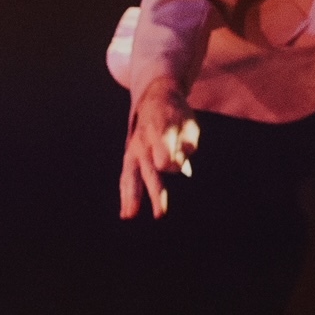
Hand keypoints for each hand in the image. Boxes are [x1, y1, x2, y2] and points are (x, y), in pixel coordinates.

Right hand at [119, 84, 200, 218]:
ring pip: (132, 176)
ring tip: (130, 216)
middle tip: (161, 214)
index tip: (170, 167)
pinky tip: (126, 213)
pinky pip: (126, 177)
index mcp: (161, 130)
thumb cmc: (177, 116)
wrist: (155, 98)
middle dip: (155, 191)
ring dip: (132, 197)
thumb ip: (187, 143)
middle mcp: (144, 141)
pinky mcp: (129, 156)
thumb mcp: (188, 124)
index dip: (168, 159)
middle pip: (149, 169)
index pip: (163, 149)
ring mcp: (134, 149)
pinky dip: (125, 194)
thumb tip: (181, 167)